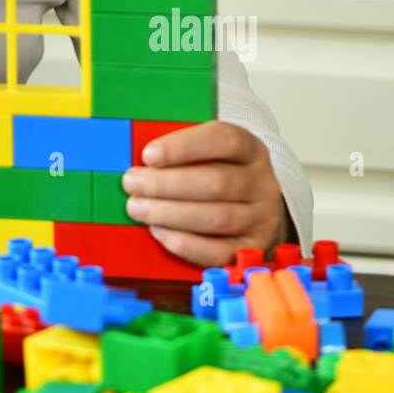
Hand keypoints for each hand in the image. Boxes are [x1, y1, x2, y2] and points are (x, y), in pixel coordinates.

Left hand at [120, 120, 288, 267]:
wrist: (255, 211)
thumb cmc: (219, 173)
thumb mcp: (210, 153)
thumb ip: (182, 151)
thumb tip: (142, 159)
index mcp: (251, 149)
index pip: (225, 139)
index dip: (185, 146)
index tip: (148, 154)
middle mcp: (262, 184)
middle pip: (216, 183)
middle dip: (166, 184)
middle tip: (131, 183)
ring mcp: (261, 219)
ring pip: (215, 218)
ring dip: (169, 213)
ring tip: (137, 207)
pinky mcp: (252, 250)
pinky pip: (217, 252)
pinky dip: (184, 243)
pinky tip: (158, 231)